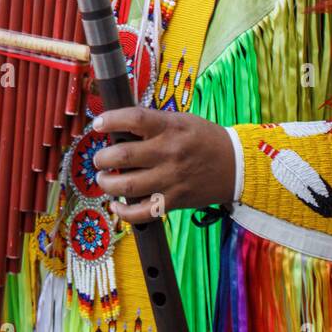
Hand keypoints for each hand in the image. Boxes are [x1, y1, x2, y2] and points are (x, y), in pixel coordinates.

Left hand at [91, 107, 235, 223]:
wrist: (234, 166)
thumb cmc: (204, 139)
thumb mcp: (181, 120)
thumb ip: (153, 124)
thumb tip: (119, 128)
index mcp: (170, 127)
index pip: (134, 119)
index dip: (110, 120)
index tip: (97, 124)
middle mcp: (168, 153)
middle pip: (123, 156)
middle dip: (102, 158)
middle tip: (99, 159)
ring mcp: (170, 179)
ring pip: (127, 186)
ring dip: (107, 183)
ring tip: (103, 178)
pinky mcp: (173, 201)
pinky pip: (142, 212)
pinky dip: (124, 212)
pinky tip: (116, 205)